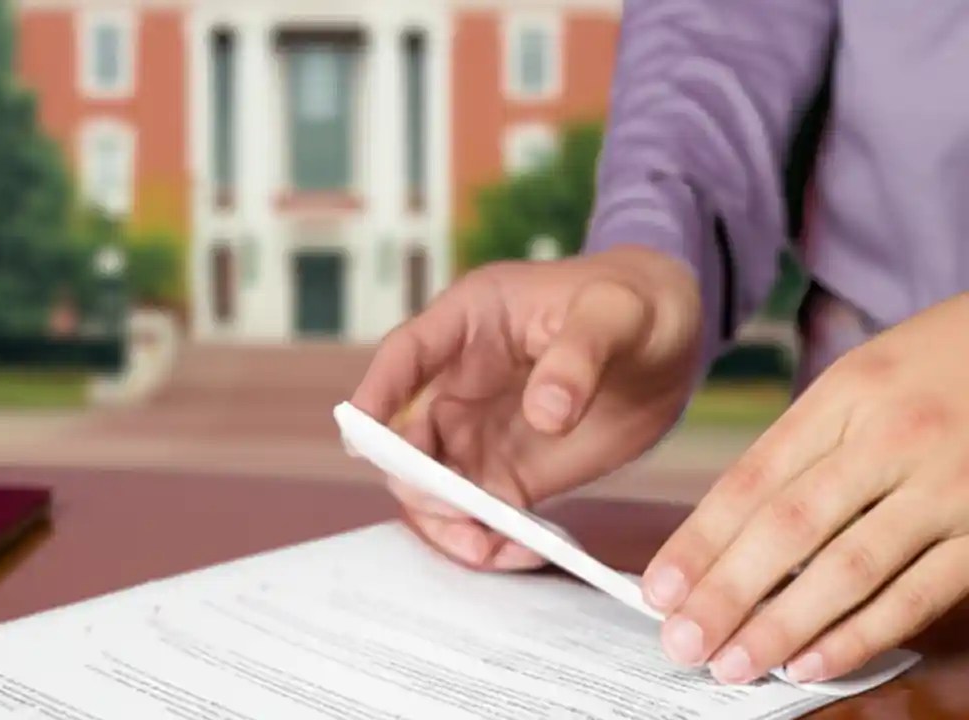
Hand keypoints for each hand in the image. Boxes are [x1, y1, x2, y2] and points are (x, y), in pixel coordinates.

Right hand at [350, 246, 701, 570]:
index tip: (360, 437)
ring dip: (447, 522)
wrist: (672, 341)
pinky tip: (519, 552)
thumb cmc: (634, 302)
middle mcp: (460, 381)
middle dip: (416, 480)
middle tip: (456, 510)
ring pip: (434, 485)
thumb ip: (578, 357)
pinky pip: (480, 513)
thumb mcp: (613, 314)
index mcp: (470, 321)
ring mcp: (480, 431)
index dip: (376, 394)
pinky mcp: (510, 472)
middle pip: (406, 437)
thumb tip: (544, 415)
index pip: (404, 355)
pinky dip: (488, 539)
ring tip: (489, 548)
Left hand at [642, 293, 968, 684]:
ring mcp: (945, 488)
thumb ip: (805, 446)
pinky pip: (917, 594)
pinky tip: (812, 662)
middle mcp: (890, 440)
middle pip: (790, 527)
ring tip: (734, 663)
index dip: (700, 541)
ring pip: (848, 569)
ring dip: (783, 625)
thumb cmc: (939, 367)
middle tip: (682, 641)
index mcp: (843, 397)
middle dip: (727, 593)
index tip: (661, 588)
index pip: (753, 480)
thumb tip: (732, 528)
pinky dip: (861, 635)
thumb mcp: (861, 381)